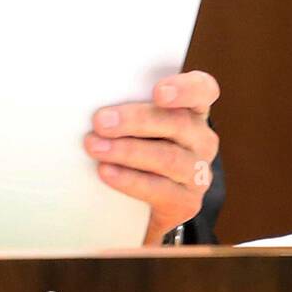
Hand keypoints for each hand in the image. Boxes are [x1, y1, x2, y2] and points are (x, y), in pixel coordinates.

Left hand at [83, 70, 220, 244]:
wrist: (140, 202)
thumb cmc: (132, 142)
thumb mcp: (132, 119)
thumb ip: (123, 103)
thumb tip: (88, 96)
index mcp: (191, 109)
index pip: (203, 89)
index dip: (185, 89)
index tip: (159, 92)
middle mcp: (201, 138)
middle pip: (178, 123)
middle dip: (136, 120)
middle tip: (100, 121)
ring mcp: (197, 171)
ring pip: (168, 158)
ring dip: (127, 151)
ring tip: (95, 147)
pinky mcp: (186, 201)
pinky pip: (160, 189)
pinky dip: (129, 180)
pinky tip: (106, 172)